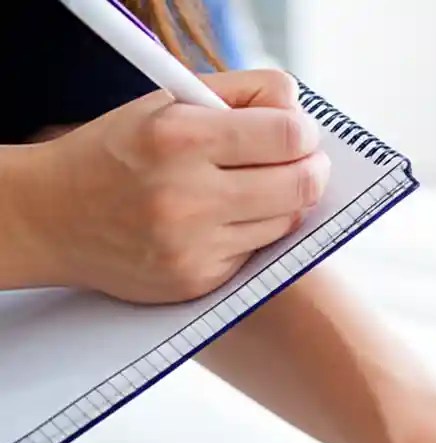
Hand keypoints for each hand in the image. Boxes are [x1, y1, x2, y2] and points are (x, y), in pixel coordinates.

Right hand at [21, 70, 329, 303]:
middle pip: (301, 183)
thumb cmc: (118, 151)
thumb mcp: (166, 105)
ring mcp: (192, 244)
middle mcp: (186, 194)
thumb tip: (300, 113)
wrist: (50, 216)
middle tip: (304, 162)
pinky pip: (257, 254)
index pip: (288, 134)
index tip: (300, 135)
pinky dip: (255, 235)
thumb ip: (238, 97)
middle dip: (312, 169)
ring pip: (286, 221)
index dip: (305, 133)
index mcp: (179, 137)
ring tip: (262, 188)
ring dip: (286, 203)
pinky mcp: (196, 280)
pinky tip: (228, 219)